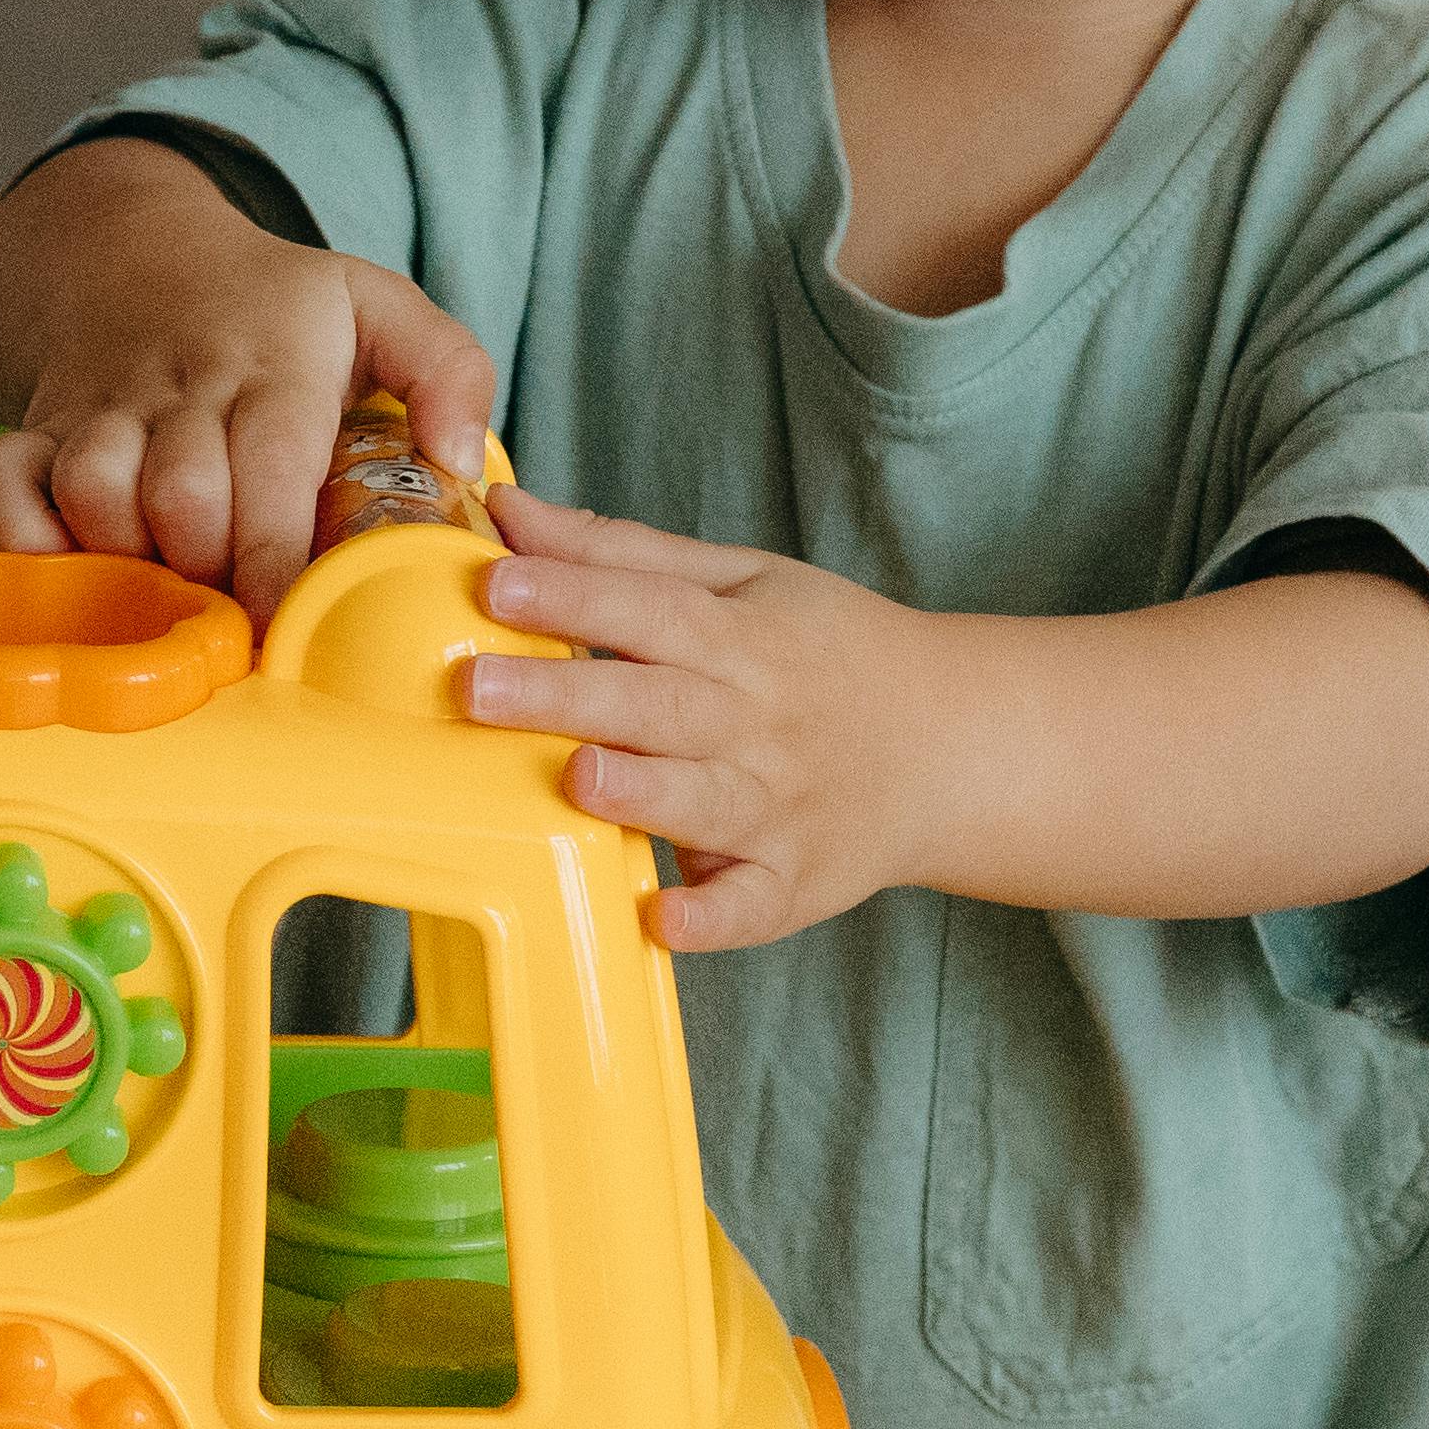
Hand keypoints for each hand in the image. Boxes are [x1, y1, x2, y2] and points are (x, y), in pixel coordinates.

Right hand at [0, 139, 493, 627]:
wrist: (131, 249)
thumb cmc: (272, 307)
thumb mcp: (376, 305)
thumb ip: (447, 368)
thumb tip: (462, 460)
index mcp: (274, 366)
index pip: (272, 467)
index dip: (274, 558)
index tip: (285, 622)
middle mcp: (182, 387)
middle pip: (181, 496)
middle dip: (210, 571)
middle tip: (234, 611)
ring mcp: (102, 407)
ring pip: (94, 492)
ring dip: (126, 558)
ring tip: (166, 590)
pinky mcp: (38, 428)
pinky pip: (2, 482)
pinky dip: (20, 534)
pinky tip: (69, 565)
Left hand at [462, 488, 953, 951]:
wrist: (950, 746)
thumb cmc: (825, 654)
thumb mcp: (742, 582)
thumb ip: (620, 553)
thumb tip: (506, 511)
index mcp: (743, 639)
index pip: (649, 610)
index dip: (572, 596)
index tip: (495, 582)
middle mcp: (757, 723)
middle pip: (656, 705)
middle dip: (566, 696)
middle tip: (477, 686)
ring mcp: (777, 809)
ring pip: (700, 803)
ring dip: (638, 795)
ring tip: (576, 778)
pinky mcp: (791, 883)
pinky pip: (748, 906)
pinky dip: (710, 915)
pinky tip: (660, 918)